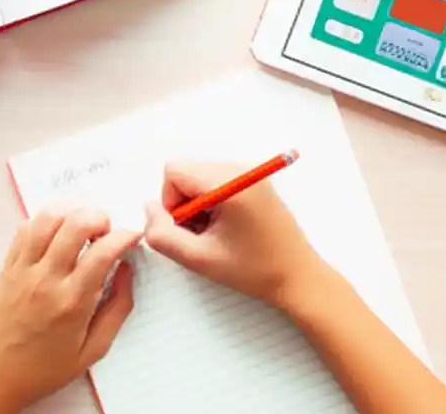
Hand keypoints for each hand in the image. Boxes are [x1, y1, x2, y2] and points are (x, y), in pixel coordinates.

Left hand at [0, 208, 140, 411]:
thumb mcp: (92, 350)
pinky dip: (46, 220)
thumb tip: (127, 271)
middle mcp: (46, 280)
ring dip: (72, 212)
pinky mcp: (8, 267)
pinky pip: (25, 229)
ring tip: (82, 227)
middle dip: (100, 217)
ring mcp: (23, 270)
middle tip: (106, 232)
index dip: (126, 236)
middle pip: (76, 223)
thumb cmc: (43, 368)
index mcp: (72, 303)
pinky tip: (57, 232)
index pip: (103, 252)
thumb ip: (117, 309)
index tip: (133, 238)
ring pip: (48, 218)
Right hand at [143, 161, 326, 307]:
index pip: (174, 170)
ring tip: (216, 234)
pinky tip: (227, 228)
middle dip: (184, 203)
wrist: (297, 275)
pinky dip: (213, 202)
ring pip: (200, 177)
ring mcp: (250, 173)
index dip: (170, 201)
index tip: (186, 229)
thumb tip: (148, 209)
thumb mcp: (199, 258)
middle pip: (187, 171)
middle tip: (202, 235)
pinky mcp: (256, 181)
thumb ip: (162, 235)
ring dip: (198, 205)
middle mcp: (240, 169)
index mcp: (228, 183)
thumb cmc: (252, 270)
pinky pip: (218, 181)